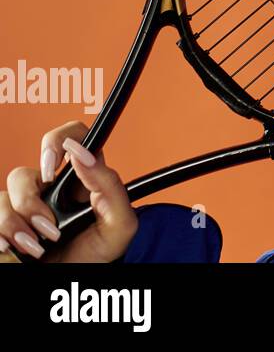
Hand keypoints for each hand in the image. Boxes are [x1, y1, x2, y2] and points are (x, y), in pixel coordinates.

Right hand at [0, 120, 137, 262]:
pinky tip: (15, 249)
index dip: (56, 141)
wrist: (77, 279)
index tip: (52, 169)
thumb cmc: (99, 251)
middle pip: (23, 174)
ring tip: (35, 247)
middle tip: (49, 228)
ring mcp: (24, 206)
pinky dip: (1, 235)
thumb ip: (110, 186)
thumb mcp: (119, 223)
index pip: (69, 137)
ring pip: (3, 197)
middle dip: (30, 203)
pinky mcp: (6, 224)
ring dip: (15, 225)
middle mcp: (49, 187)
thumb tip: (83, 154)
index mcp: (81, 177)